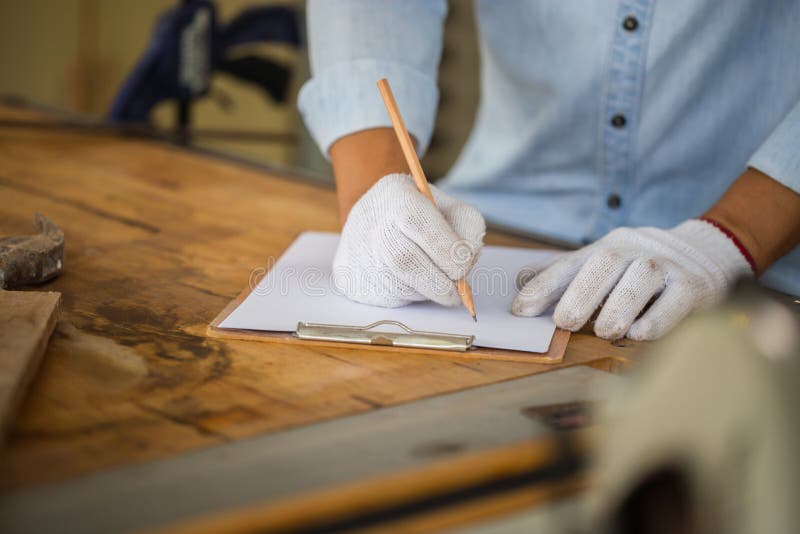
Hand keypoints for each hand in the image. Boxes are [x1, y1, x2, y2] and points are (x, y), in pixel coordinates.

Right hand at [333, 173, 485, 306]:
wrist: (377, 218)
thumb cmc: (422, 215)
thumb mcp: (449, 208)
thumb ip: (466, 228)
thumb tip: (464, 264)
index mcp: (395, 194)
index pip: (415, 221)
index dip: (444, 248)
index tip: (462, 268)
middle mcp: (368, 222)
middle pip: (402, 259)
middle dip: (437, 282)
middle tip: (456, 293)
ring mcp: (355, 252)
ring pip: (397, 285)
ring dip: (425, 290)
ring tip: (430, 277)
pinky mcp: (349, 279)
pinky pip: (386, 298)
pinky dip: (408, 296)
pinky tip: (409, 281)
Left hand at [512, 220, 752, 339]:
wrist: (710, 253)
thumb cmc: (642, 268)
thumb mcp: (604, 265)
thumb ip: (565, 277)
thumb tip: (518, 288)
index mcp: (609, 246)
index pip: (571, 262)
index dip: (544, 285)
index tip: (521, 310)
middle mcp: (636, 250)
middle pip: (605, 261)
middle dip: (581, 293)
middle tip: (565, 322)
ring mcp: (666, 266)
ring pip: (641, 278)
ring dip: (618, 308)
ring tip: (604, 331)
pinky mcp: (694, 286)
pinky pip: (674, 301)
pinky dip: (654, 320)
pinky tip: (638, 334)